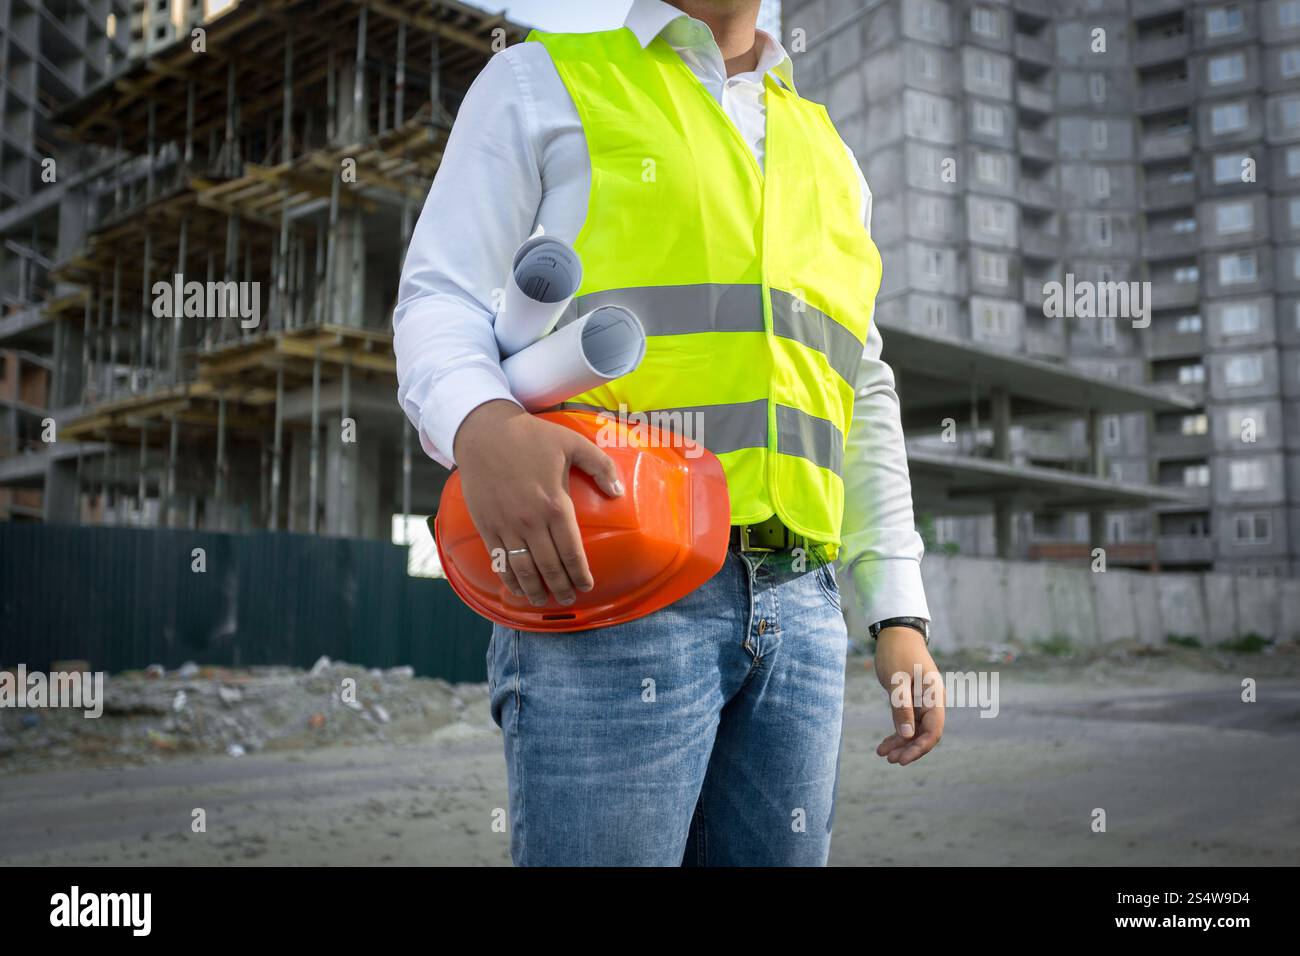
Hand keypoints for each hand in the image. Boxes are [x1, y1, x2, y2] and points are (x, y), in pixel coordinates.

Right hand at [451, 400, 623, 606]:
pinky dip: (509, 579)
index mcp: (555, 505)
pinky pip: (500, 561)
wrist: (484, 431)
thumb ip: (600, 466)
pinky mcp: (487, 526)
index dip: (580, 573)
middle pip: (549, 566)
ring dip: (535, 590)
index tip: (587, 585)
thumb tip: (618, 492)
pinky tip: (517, 589)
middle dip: (561, 587)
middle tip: (569, 599)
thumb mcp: (573, 443)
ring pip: (524, 569)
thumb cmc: (531, 436)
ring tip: (545, 601)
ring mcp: (506, 526)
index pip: (572, 551)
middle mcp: (531, 521)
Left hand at [873, 627, 944, 765]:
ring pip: (915, 729)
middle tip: (890, 760)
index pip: (934, 730)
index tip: (902, 759)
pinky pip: (908, 721)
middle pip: (925, 733)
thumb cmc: (897, 652)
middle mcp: (932, 701)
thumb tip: (906, 735)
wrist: (897, 632)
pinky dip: (897, 732)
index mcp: (933, 696)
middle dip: (909, 749)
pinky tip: (885, 743)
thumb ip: (901, 707)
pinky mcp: (912, 699)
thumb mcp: (896, 680)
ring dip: (901, 743)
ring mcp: (923, 701)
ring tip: (883, 754)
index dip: (920, 747)